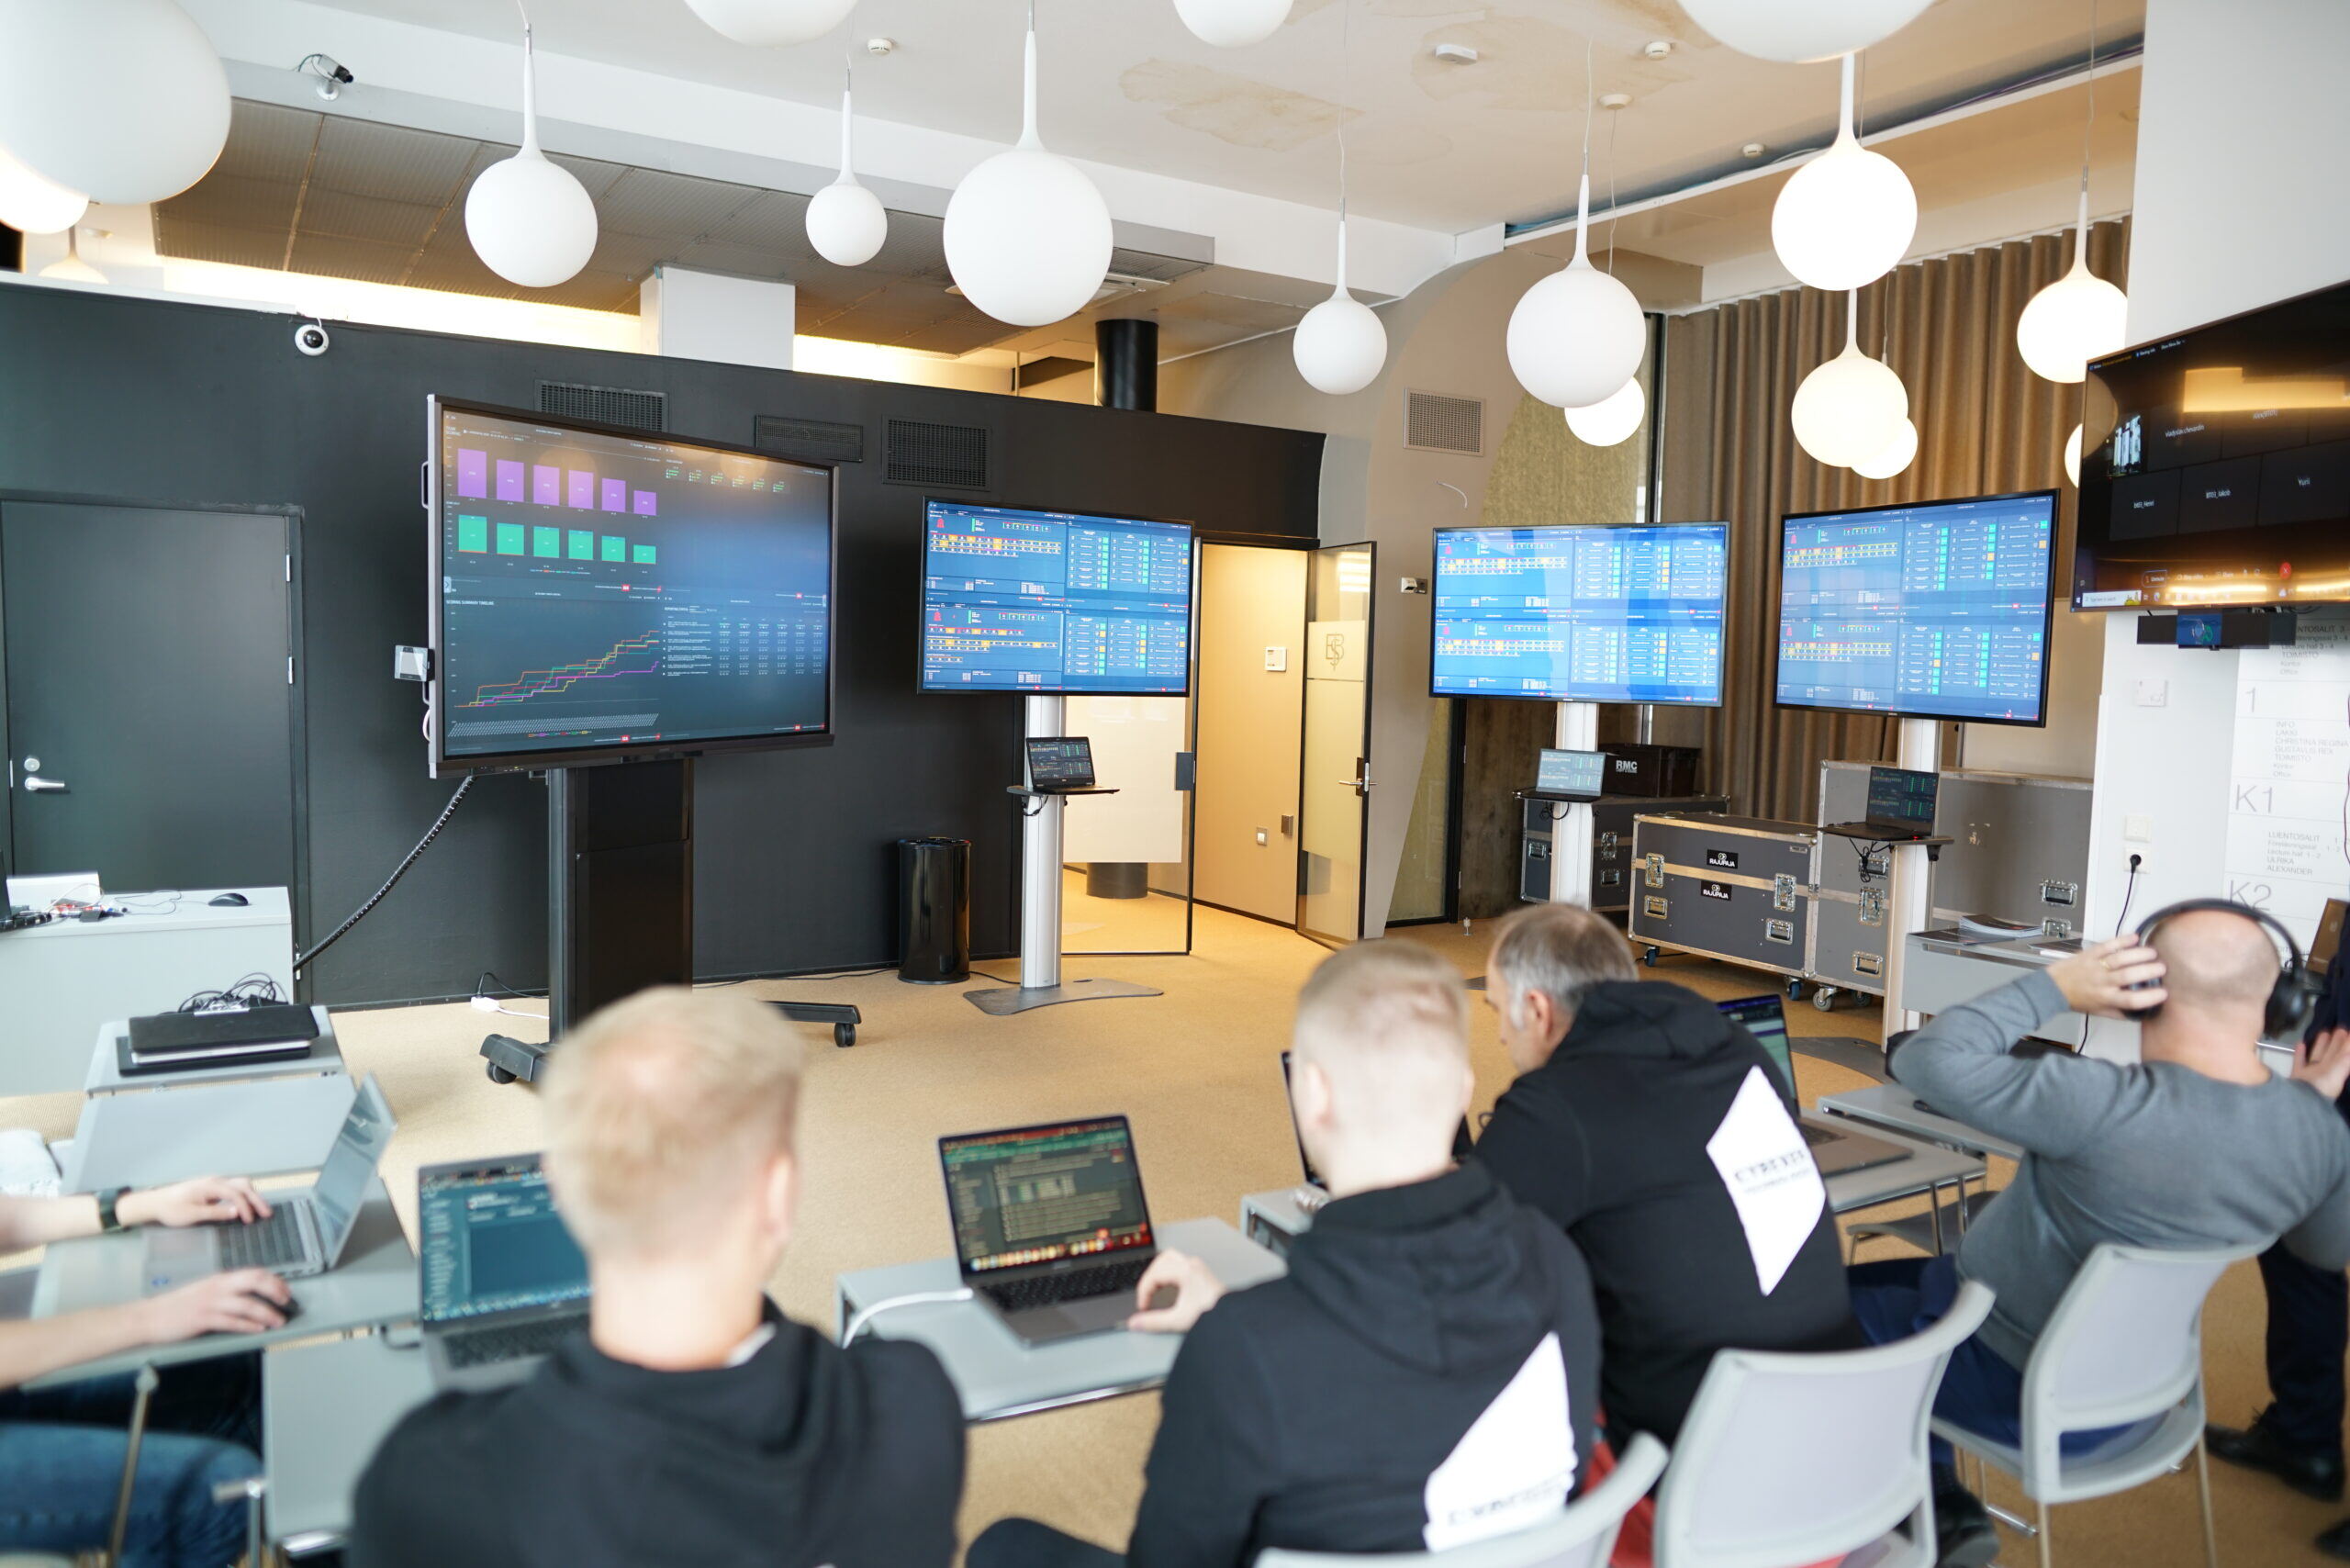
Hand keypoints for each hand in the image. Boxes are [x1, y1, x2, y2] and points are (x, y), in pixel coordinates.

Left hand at [120, 1177, 271, 1229]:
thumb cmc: (171, 1209)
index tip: (250, 1221)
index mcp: (210, 1186)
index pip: (236, 1194)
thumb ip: (215, 1213)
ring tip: (260, 1209)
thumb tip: (236, 1212)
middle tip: (267, 1213)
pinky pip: (234, 1188)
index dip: (246, 1208)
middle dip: (257, 1199)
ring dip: (252, 1196)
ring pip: (240, 1184)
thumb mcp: (192, 1215)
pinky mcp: (212, 1187)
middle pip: (243, 1185)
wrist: (155, 1202)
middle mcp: (215, 1181)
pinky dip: (244, 1195)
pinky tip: (246, 1204)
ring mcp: (214, 1182)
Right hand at [137, 1270, 289, 1343]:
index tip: (286, 1289)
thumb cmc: (177, 1306)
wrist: (150, 1317)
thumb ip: (225, 1291)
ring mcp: (210, 1303)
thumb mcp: (205, 1291)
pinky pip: (231, 1322)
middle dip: (276, 1290)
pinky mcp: (203, 1319)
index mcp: (220, 1279)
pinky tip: (259, 1329)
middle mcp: (217, 1287)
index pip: (254, 1272)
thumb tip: (249, 1295)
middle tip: (287, 1301)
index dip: (274, 1280)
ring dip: (267, 1313)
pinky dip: (249, 1325)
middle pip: (255, 1282)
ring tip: (279, 1321)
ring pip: (247, 1304)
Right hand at [1126, 1251, 1224, 1334]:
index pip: (1154, 1275)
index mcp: (1185, 1272)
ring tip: (1154, 1287)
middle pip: (1160, 1261)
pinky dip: (1168, 1271)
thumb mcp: (1179, 1320)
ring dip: (1158, 1271)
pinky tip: (1168, 1285)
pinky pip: (1179, 1262)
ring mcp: (1197, 1266)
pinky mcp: (1200, 1272)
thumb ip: (1154, 1322)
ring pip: (1170, 1258)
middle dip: (1150, 1278)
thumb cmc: (1213, 1315)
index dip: (1144, 1291)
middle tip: (1146, 1295)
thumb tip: (1136, 1322)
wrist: (1233, 1317)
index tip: (1143, 1307)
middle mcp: (1192, 1265)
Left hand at [2046, 935, 2167, 1018]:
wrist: (2053, 987)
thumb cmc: (2078, 999)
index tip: (2164, 992)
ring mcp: (2096, 966)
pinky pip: (2107, 945)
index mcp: (2107, 999)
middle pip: (2128, 976)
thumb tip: (2143, 1012)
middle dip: (2148, 971)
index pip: (2131, 1001)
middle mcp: (2102, 982)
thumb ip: (2121, 1012)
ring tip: (2153, 952)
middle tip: (2162, 967)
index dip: (2150, 997)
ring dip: (2139, 954)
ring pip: (2120, 959)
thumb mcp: (2101, 1011)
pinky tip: (2134, 937)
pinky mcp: (2090, 954)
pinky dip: (2121, 940)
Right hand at [2295, 1029, 2349, 1101]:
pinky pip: (2299, 1062)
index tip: (2349, 1032)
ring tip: (2324, 1033)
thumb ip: (2344, 1063)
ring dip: (2320, 1045)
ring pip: (2317, 1056)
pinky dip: (2300, 1054)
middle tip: (2340, 1029)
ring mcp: (2310, 1074)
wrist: (2298, 1103)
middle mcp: (2325, 1071)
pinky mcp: (2297, 1076)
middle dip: (2337, 1042)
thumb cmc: (2318, 1090)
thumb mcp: (2335, 1076)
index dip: (2347, 1044)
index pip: (2343, 1054)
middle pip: (2332, 1054)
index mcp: (2335, 1071)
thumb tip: (2349, 1052)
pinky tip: (2300, 1044)